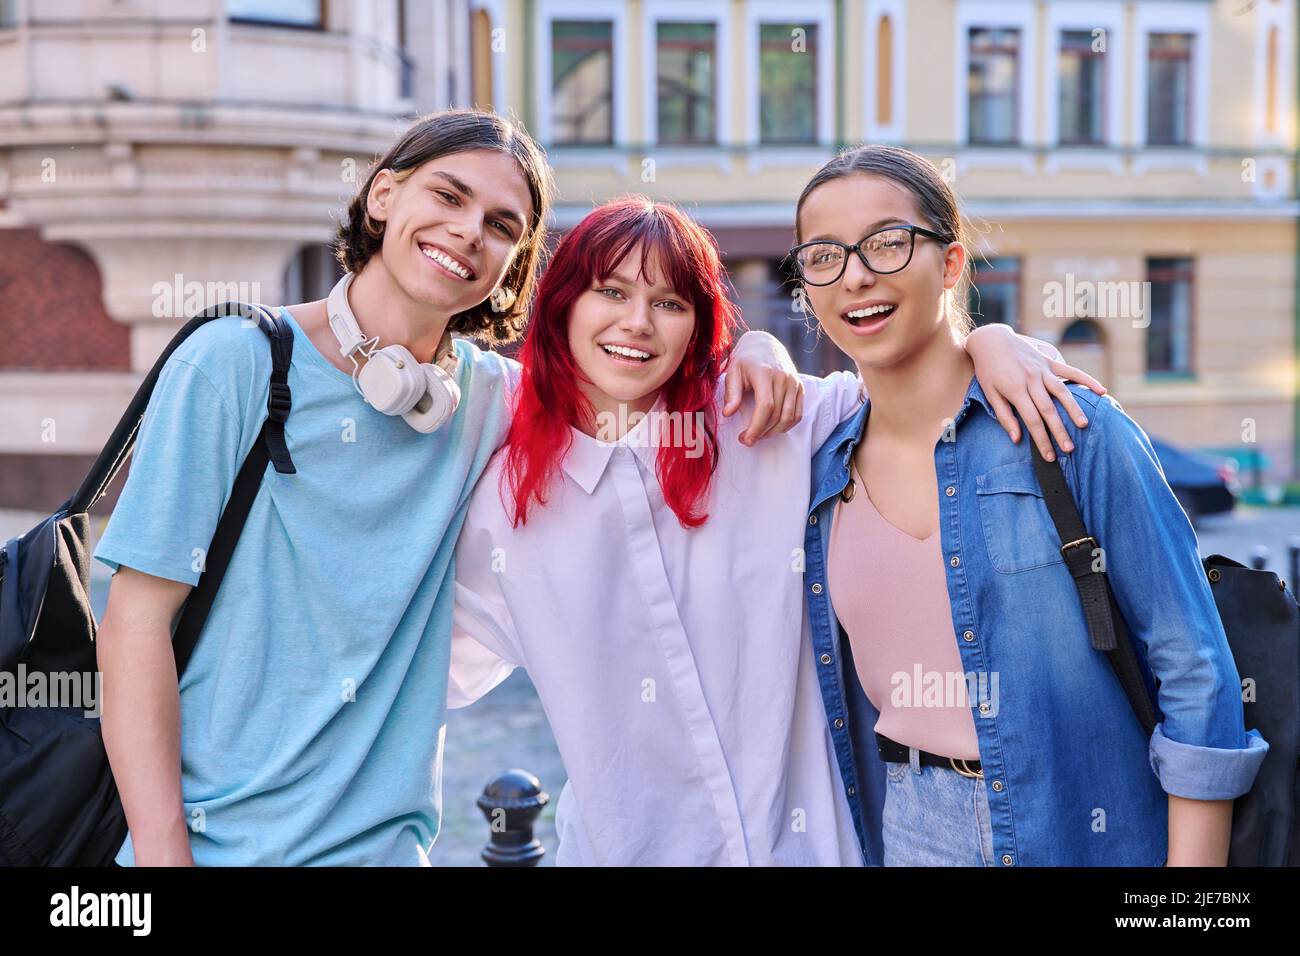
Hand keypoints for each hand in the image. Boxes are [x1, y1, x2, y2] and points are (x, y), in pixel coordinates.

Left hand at [723, 331, 804, 445]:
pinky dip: (786, 426)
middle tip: (746, 440)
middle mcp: (783, 378)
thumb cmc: (745, 360)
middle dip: (761, 432)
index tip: (744, 439)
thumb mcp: (732, 372)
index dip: (756, 427)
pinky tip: (772, 429)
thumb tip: (728, 414)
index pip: (766, 406)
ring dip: (774, 432)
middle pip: (777, 415)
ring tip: (759, 435)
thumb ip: (731, 393)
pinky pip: (798, 414)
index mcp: (765, 373)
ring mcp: (794, 382)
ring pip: (789, 417)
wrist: (764, 344)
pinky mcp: (800, 387)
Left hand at [964, 324, 1106, 461]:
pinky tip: (1101, 391)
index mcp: (1015, 390)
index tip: (1049, 456)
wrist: (991, 340)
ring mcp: (1042, 369)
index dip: (1041, 440)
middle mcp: (1031, 380)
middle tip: (1069, 449)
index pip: (1032, 420)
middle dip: (1059, 431)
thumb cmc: (988, 370)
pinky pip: (1071, 372)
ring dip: (1074, 409)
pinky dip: (1087, 381)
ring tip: (1084, 425)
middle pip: (1048, 410)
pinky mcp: (1049, 361)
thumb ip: (1004, 416)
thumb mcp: (989, 394)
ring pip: (1062, 392)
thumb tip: (1016, 439)